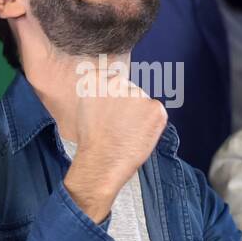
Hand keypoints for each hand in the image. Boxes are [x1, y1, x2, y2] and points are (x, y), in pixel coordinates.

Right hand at [64, 68, 166, 222]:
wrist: (101, 160)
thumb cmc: (92, 142)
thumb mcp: (85, 110)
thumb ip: (98, 96)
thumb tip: (110, 95)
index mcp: (98, 80)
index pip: (113, 82)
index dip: (116, 101)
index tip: (113, 114)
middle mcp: (118, 81)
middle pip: (130, 92)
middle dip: (130, 107)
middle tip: (120, 127)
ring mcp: (137, 93)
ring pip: (144, 103)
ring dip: (141, 116)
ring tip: (127, 134)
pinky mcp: (154, 107)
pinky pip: (156, 114)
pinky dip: (152, 126)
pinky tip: (138, 136)